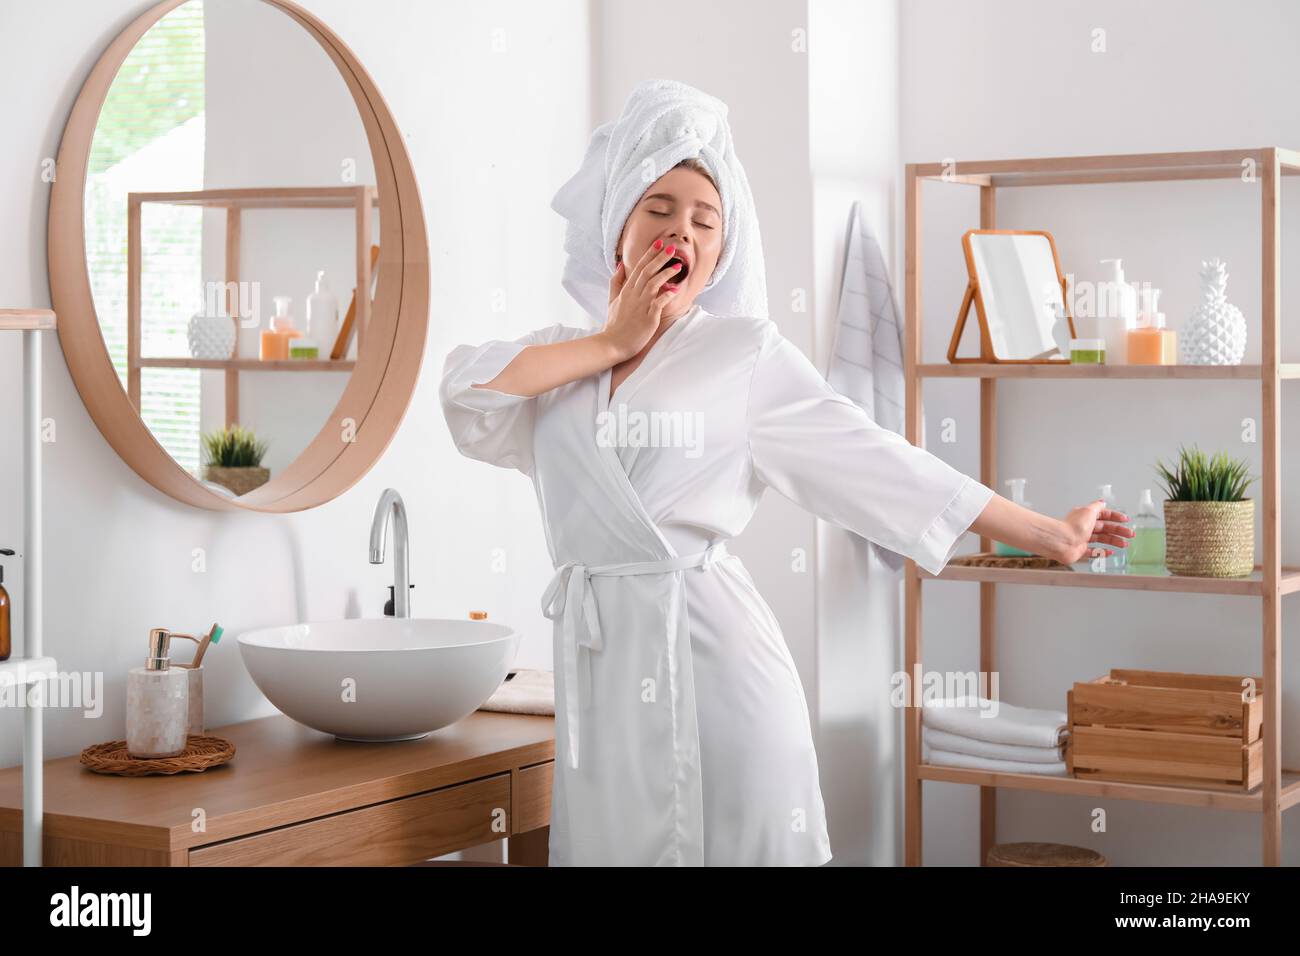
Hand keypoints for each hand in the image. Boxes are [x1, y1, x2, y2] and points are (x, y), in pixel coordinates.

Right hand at [599, 239, 679, 361]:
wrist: (612, 344)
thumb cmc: (614, 324)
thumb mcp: (612, 300)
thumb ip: (616, 282)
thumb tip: (620, 265)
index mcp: (626, 290)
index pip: (639, 267)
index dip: (649, 254)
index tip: (659, 243)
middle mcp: (633, 295)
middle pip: (647, 272)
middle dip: (659, 258)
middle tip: (671, 248)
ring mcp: (640, 306)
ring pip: (653, 284)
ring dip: (666, 274)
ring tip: (677, 267)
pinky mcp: (648, 318)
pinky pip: (659, 303)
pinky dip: (667, 295)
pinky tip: (676, 290)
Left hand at [1058, 499, 1134, 563]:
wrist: (1062, 542)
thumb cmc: (1073, 526)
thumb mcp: (1088, 511)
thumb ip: (1097, 507)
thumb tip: (1102, 501)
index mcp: (1086, 516)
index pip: (1103, 515)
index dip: (1115, 517)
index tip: (1125, 520)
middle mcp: (1084, 527)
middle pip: (1105, 528)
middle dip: (1119, 531)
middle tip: (1130, 534)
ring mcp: (1082, 539)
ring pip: (1102, 539)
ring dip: (1114, 541)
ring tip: (1124, 544)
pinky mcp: (1080, 550)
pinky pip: (1094, 551)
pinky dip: (1103, 552)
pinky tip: (1111, 552)